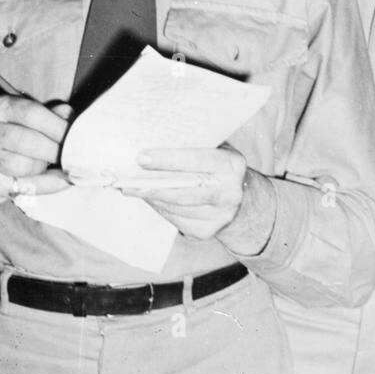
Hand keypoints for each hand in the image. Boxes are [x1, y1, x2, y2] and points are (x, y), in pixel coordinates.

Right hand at [0, 96, 73, 202]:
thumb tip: (72, 119)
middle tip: (70, 156)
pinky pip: (21, 187)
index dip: (57, 126)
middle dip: (53, 150)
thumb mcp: (34, 117)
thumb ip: (53, 116)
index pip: (31, 114)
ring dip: (45, 168)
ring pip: (21, 165)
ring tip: (56, 166)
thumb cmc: (20, 132)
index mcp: (1, 107)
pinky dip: (46, 186)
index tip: (74, 137)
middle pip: (25, 141)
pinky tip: (58, 181)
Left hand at [122, 146, 273, 250]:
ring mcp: (219, 216)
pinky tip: (150, 199)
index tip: (142, 158)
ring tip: (132, 188)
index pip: (197, 160)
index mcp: (232, 165)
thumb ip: (195, 147)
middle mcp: (229, 193)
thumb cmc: (221, 168)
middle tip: (127, 181)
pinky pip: (175, 220)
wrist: (246, 201)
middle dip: (153, 185)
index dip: (168, 160)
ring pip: (176, 207)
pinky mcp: (206, 231)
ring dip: (152, 197)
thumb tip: (154, 142)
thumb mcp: (217, 150)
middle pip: (184, 191)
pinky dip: (160, 208)